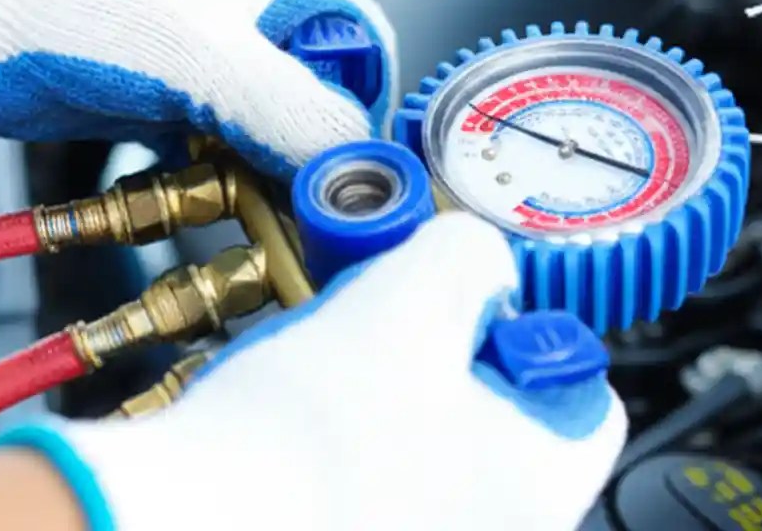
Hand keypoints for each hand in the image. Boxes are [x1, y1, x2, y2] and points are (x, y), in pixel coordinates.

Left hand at [0, 0, 394, 176]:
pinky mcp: (158, 94)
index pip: (362, 54)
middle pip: (313, 98)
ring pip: (260, 130)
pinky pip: (207, 146)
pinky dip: (209, 179)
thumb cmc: (77, 1)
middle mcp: (247, 17)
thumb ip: (294, 112)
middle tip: (300, 211)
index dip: (364, 118)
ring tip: (247, 212)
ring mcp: (200, 56)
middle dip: (311, 157)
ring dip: (259, 177)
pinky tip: (196, 197)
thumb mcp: (208, 60)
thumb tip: (355, 164)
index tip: (352, 179)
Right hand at [0, 212, 627, 530]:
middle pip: (492, 425)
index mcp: (538, 493)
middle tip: (378, 326)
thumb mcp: (405, 300)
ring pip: (421, 457)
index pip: (583, 397)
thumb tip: (479, 257)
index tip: (470, 303)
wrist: (177, 522)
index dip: (524, 328)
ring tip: (318, 374)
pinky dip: (337, 454)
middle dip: (434, 360)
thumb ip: (466, 258)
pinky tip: (286, 428)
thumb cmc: (301, 442)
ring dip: (378, 402)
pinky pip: (366, 494)